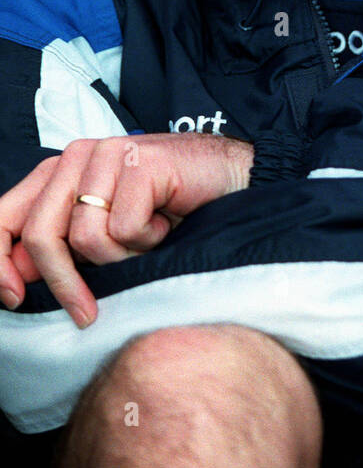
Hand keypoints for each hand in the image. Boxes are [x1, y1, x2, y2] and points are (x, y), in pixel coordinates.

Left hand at [0, 133, 253, 326]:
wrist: (234, 183)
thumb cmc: (171, 212)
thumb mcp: (107, 234)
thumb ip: (61, 248)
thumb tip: (15, 282)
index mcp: (60, 171)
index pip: (3, 216)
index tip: (12, 298)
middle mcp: (78, 156)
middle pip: (41, 233)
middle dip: (63, 282)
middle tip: (87, 312)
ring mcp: (108, 154)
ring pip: (85, 237)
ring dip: (121, 257)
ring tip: (149, 240)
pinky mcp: (138, 161)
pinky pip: (123, 229)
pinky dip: (148, 241)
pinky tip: (166, 223)